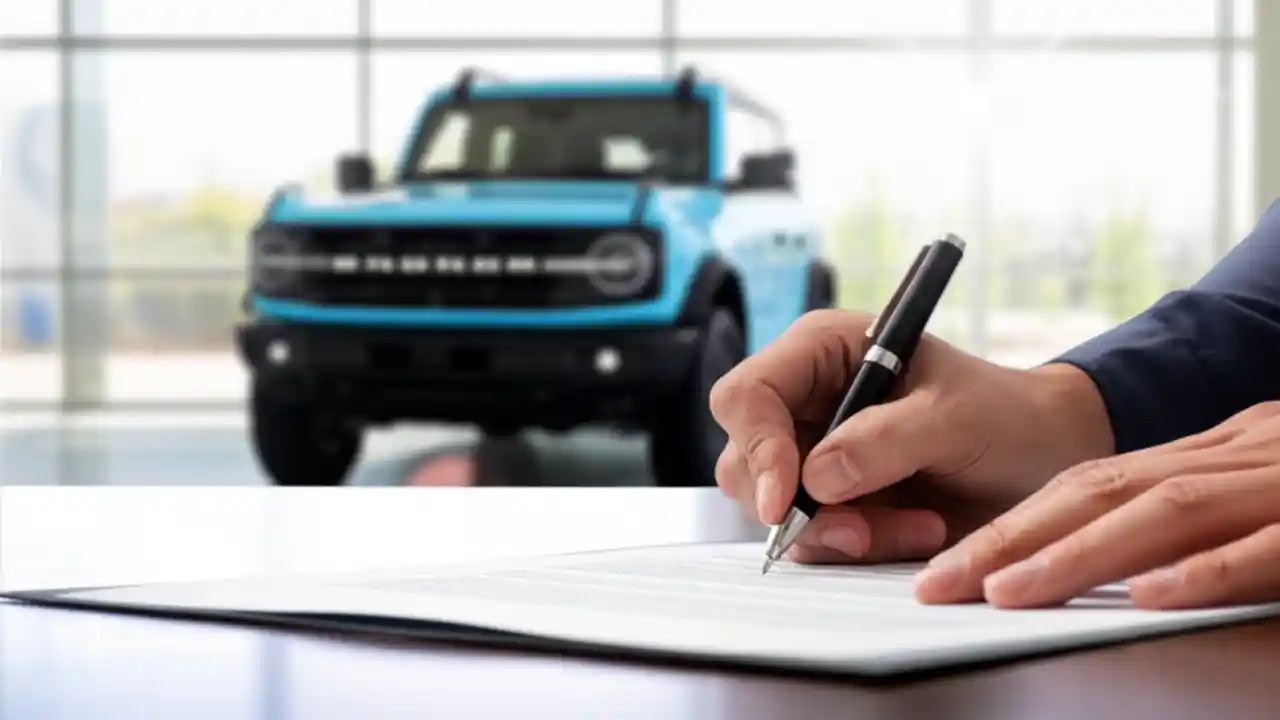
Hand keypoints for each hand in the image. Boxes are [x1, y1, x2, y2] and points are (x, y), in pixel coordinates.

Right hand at [709, 309, 1113, 562]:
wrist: (1042, 461)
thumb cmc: (1003, 415)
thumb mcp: (954, 416)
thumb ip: (884, 439)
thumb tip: (817, 476)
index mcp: (822, 352)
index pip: (748, 394)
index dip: (757, 445)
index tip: (786, 499)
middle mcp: (805, 402)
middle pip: (744, 460)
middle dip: (799, 505)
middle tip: (861, 529)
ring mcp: (813, 456)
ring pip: (775, 510)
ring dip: (842, 532)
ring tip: (917, 525)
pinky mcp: (830, 504)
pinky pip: (813, 540)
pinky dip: (861, 547)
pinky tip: (916, 529)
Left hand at [916, 401, 1279, 608]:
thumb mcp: (1257, 480)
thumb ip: (1188, 510)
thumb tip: (1115, 558)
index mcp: (1205, 451)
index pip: (1090, 484)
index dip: (1016, 525)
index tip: (948, 565)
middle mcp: (1227, 457)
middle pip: (1104, 492)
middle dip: (1014, 539)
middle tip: (940, 583)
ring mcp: (1272, 483)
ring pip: (1165, 510)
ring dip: (1080, 552)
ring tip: (1007, 590)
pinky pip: (1261, 546)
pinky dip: (1203, 570)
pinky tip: (1149, 594)